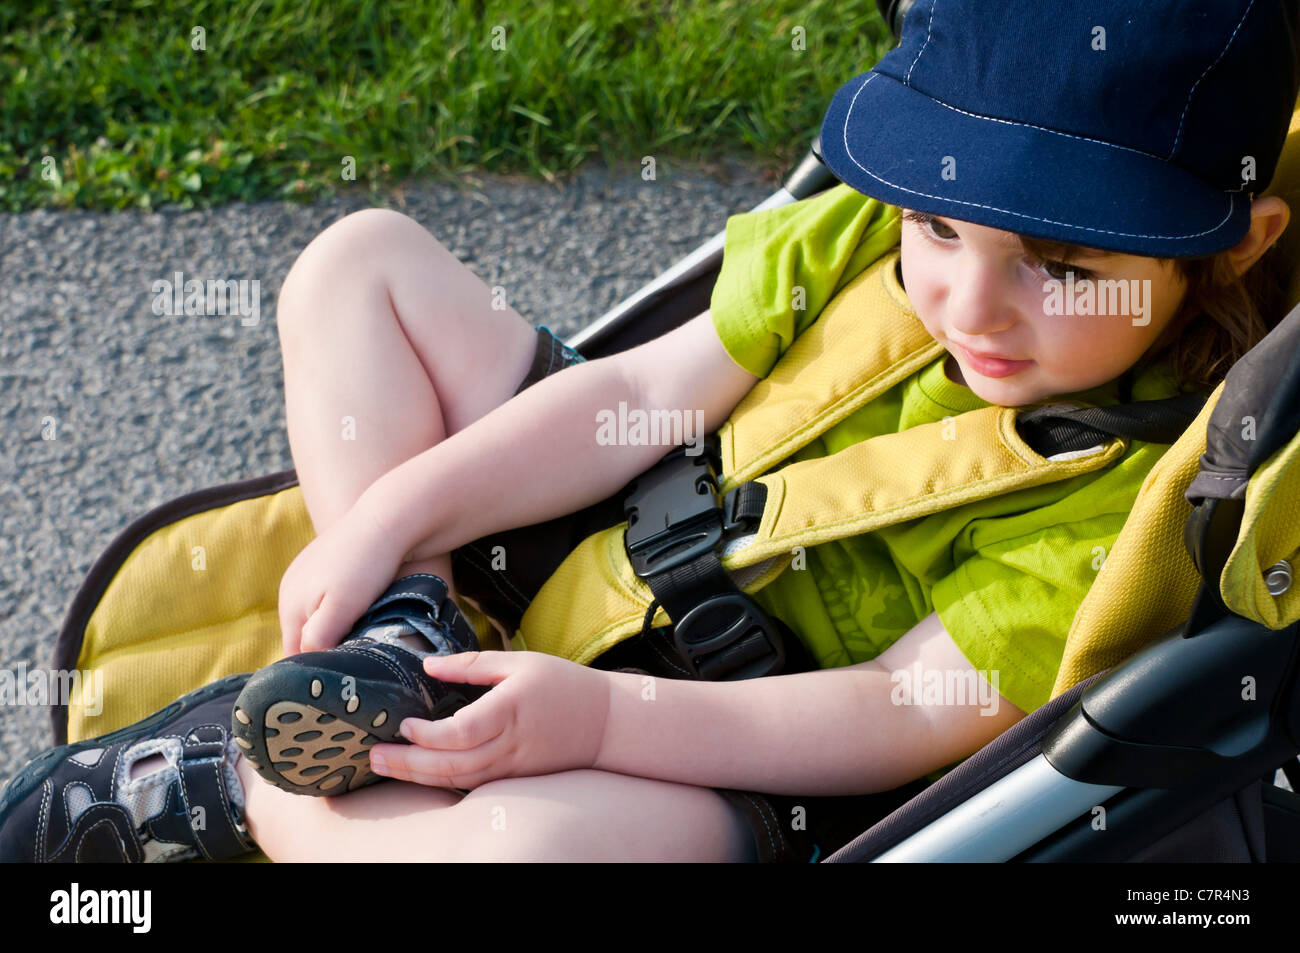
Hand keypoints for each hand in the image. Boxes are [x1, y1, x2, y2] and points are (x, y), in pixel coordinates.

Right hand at [278, 495, 407, 655]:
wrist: (387, 518)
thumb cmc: (365, 566)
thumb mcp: (340, 608)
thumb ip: (318, 638)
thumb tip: (306, 665)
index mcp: (290, 605)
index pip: (294, 655)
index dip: (315, 670)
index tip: (339, 680)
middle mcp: (289, 591)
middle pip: (303, 637)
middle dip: (323, 651)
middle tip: (352, 663)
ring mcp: (304, 575)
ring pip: (315, 618)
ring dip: (332, 631)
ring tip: (358, 637)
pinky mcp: (322, 564)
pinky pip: (324, 599)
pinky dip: (338, 610)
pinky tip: (360, 610)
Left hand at [367, 650, 610, 789]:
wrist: (606, 723)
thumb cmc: (563, 684)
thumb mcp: (520, 662)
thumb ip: (473, 663)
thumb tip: (428, 664)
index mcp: (511, 709)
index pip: (462, 731)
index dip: (429, 734)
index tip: (404, 724)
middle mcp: (510, 744)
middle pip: (452, 763)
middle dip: (408, 763)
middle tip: (371, 755)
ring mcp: (513, 767)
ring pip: (458, 780)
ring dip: (417, 776)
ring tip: (384, 766)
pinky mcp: (514, 778)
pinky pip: (472, 785)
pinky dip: (441, 782)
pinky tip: (417, 773)